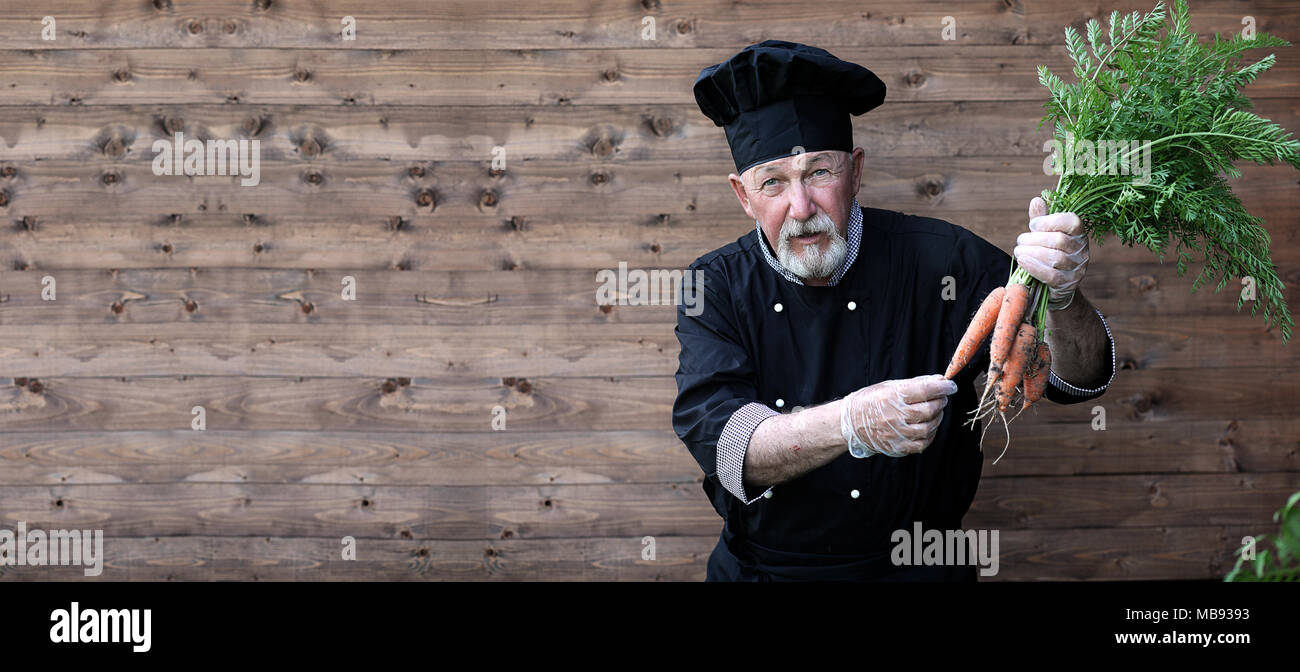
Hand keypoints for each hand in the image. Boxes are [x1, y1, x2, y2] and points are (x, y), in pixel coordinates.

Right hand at [840, 374, 956, 457]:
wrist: (850, 423)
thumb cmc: (870, 401)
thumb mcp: (888, 386)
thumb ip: (914, 384)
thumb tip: (939, 381)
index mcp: (892, 396)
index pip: (925, 390)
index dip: (942, 387)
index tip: (950, 386)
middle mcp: (894, 415)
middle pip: (929, 409)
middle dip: (940, 402)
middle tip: (941, 398)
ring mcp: (896, 433)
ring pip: (929, 427)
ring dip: (937, 418)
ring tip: (934, 412)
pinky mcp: (897, 446)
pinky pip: (922, 443)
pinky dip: (930, 435)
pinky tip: (928, 427)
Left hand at [1014, 197, 1089, 309]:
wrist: (1055, 285)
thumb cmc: (1048, 253)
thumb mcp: (1044, 235)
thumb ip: (1042, 219)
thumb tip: (1037, 200)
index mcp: (1079, 233)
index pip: (1072, 221)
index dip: (1050, 221)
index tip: (1033, 225)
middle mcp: (1082, 250)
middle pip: (1059, 240)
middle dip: (1034, 239)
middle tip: (1020, 240)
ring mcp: (1077, 268)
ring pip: (1055, 258)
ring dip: (1032, 253)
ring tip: (1019, 251)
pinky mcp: (1068, 284)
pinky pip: (1052, 275)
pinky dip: (1034, 267)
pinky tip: (1022, 261)